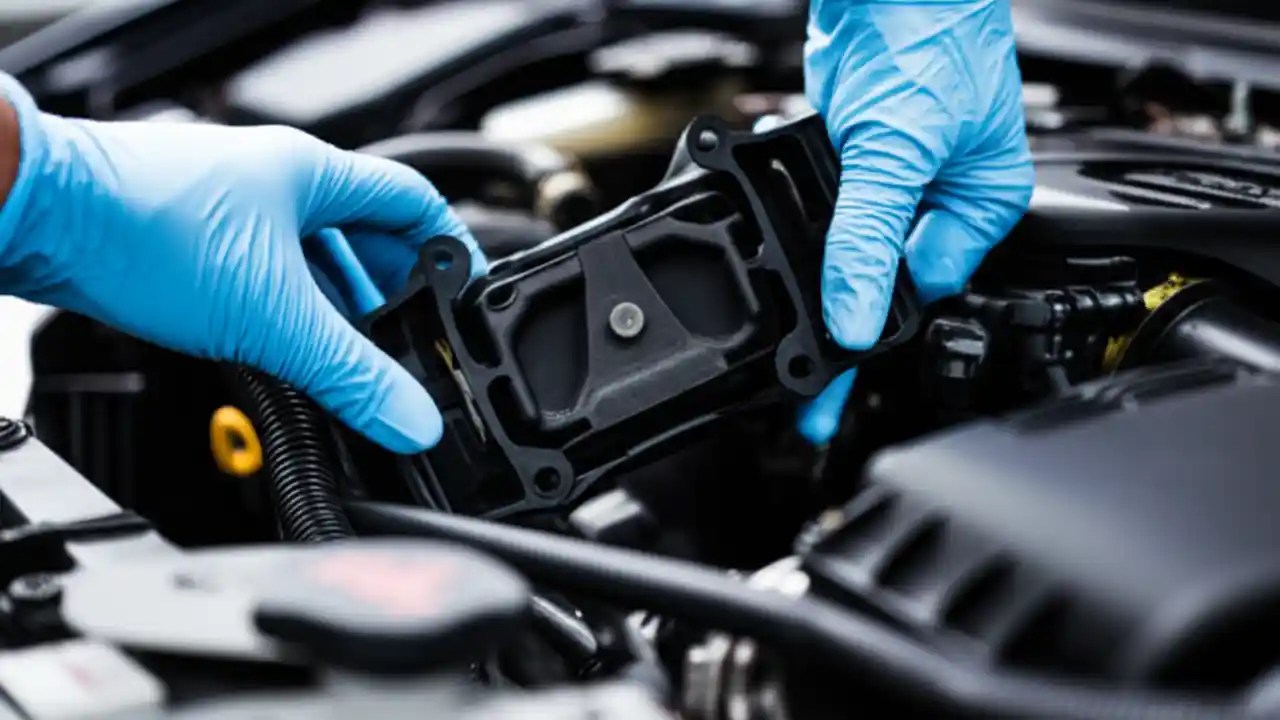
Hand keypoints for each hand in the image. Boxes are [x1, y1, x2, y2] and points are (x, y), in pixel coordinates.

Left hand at [0, 75, 483, 453]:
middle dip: (394, 293)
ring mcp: (234, 207)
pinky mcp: (194, 236)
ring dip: (338, 306)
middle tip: (414, 345)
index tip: (470, 296)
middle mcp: (276, 181)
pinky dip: (289, 310)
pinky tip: (287, 348)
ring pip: (312, 258)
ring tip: (354, 357)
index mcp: (313, 174)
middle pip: (366, 236)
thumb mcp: (272, 316)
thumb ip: (350, 373)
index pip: (415, 204)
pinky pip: (267, 274)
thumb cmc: (140, 229)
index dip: (452, 251)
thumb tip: (413, 417)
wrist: (35, 216)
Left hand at [798, 0, 1033, 443]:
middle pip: (879, 276)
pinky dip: (790, 200)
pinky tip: (773, 198)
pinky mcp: (851, 154)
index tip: (823, 376)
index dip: (870, 330)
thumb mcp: (895, 152)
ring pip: (843, 243)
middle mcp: (939, 198)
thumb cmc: (929, 34)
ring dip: (805, 251)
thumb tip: (853, 322)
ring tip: (777, 283)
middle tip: (795, 371)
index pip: (921, 294)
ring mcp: (893, 176)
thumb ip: (867, 241)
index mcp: (979, 207)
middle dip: (833, 301)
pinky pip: (817, 200)